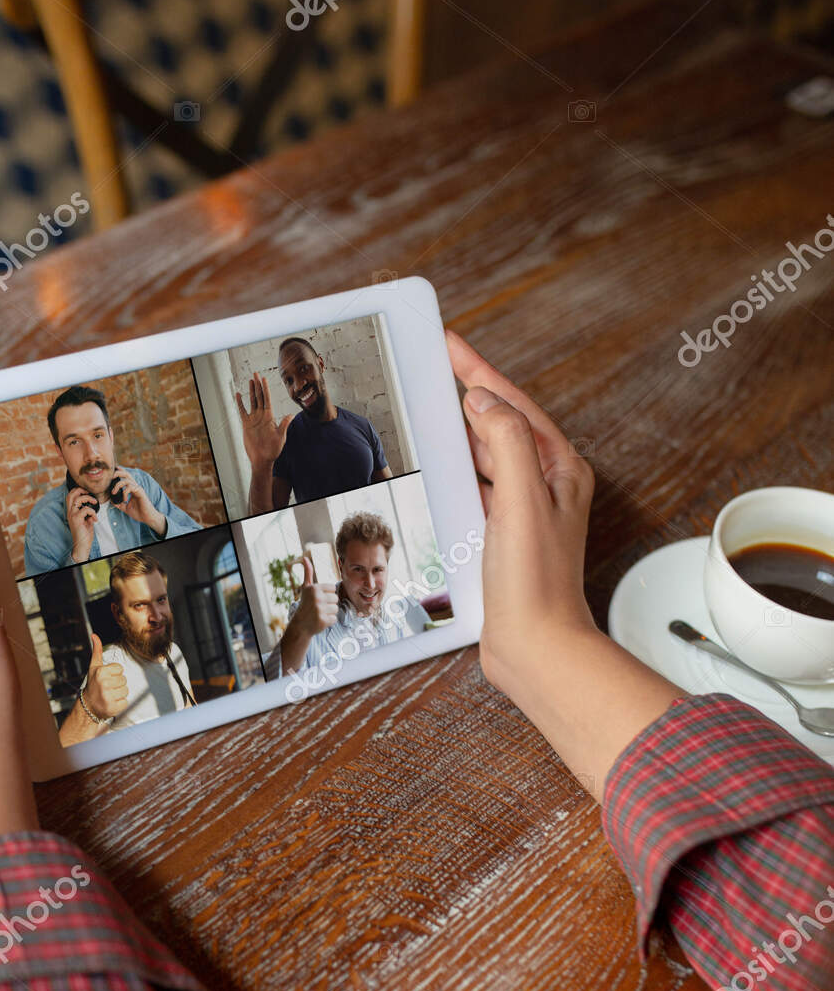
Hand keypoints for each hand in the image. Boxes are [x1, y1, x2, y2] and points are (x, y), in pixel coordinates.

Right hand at [66, 484, 97, 562]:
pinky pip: (85, 509)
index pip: (70, 496)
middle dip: (80, 490)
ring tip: (95, 503)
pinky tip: (95, 519)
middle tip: (89, 493)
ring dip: (88, 499)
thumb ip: (87, 514)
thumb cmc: (84, 534)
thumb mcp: (87, 521)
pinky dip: (93, 512)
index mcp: (71, 512)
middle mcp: (70, 512)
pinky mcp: (76, 520)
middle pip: (70, 494)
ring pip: (77, 499)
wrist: (82, 545)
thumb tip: (92, 508)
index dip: (78, 491)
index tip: (87, 493)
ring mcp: (72, 516)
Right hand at [82, 634, 128, 719]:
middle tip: (107, 688)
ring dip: (120, 694)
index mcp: (101, 672)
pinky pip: (126, 702)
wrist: (88, 706)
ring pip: (126, 690)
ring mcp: (108, 696)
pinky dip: (120, 704)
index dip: (114, 674)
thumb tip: (94, 635)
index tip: (106, 679)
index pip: (120, 669)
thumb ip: (96, 651)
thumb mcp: (94, 667)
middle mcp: (104, 683)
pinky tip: (111, 703)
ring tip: (109, 695)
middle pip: (124, 680)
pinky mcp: (113, 707)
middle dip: (117, 684)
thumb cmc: (93, 685)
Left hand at [108, 469, 165, 535]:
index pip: (126, 477)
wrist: (147, 518)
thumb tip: (111, 501)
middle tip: (110, 477)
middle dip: (118, 473)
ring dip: (118, 485)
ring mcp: (138, 489)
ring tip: (114, 492)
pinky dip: (124, 493)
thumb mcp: (126, 508)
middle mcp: (135, 487)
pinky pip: (130, 488)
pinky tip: (124, 500)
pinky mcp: (140, 492)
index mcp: (132, 489)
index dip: (119, 472)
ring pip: (127, 480)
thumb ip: (119, 504)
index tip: (111, 473)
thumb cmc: (139, 513)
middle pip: (126, 474)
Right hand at [235, 374, 291, 471]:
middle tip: (256, 374)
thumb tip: (291, 415)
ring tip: (250, 381)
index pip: (267, 399)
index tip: (264, 379)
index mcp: (270, 417)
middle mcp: (261, 416)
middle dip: (258, 385)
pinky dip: (240, 403)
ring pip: (252, 401)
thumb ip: (284, 425)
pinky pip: (242, 411)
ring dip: (251, 391)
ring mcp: (254, 419)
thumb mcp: (280, 437)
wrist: (262, 459)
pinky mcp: (246, 424)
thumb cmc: (273, 450)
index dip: (265, 388)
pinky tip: (239, 394)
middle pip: (259, 397)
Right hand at [293, 555, 338, 639]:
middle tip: (318, 608)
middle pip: (336, 598)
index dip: (327, 594)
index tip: (318, 599)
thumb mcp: (306, 588)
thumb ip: (308, 573)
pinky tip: (320, 620)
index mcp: (314, 588)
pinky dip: (329, 621)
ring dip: (330, 613)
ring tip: (319, 614)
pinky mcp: (323, 620)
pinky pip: (334, 619)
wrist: (300, 625)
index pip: (333, 589)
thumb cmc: (305, 604)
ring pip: (336, 609)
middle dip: (329, 604)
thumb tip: (305, 558)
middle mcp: (317, 597)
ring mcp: (319, 609)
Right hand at [445, 328, 595, 698]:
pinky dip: (456, 473)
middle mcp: (546, 487)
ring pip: (487, 457)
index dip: (479, 370)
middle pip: (501, 425)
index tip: (450, 343)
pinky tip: (437, 470)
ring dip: (460, 433)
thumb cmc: (536, 583)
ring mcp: (525, 513)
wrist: (536, 647)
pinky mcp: (503, 539)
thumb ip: (505, 440)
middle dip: (469, 395)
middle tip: (436, 366)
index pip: (514, 403)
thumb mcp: (521, 500)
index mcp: (560, 470)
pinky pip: (476, 490)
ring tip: (431, 410)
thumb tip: (482, 399)